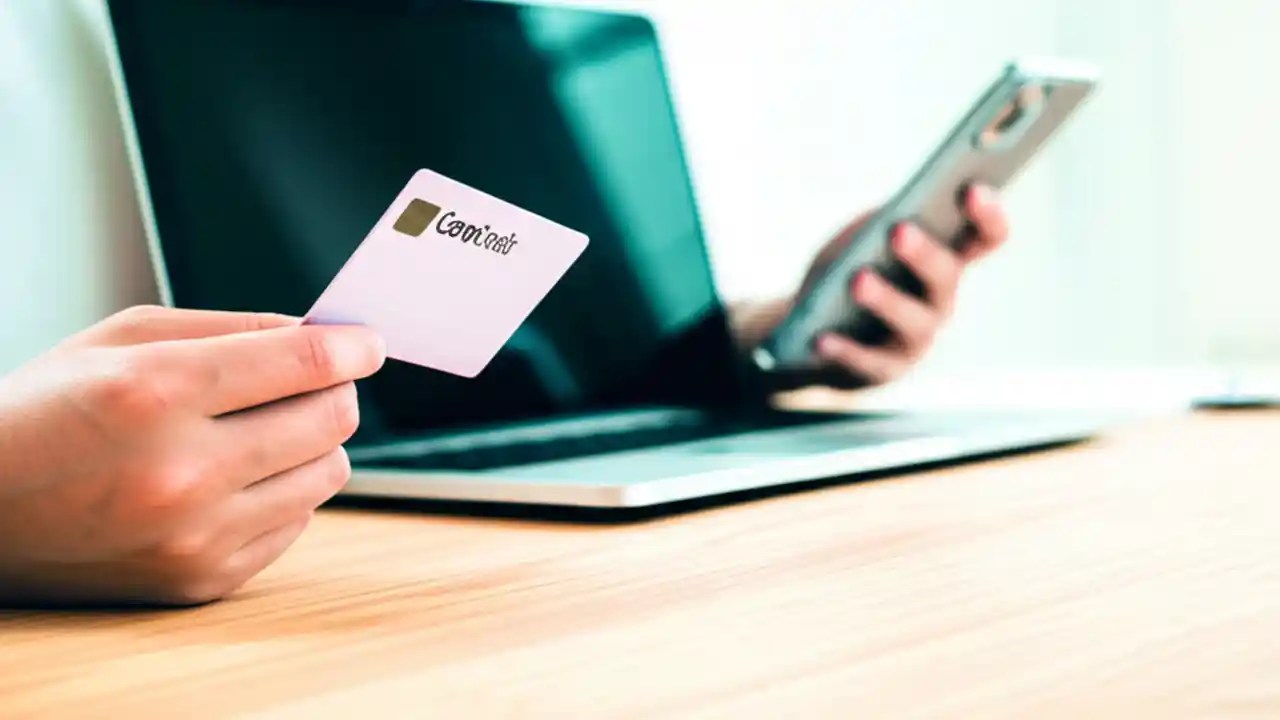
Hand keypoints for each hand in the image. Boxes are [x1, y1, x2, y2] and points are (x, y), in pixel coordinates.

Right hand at [0, 306, 385, 606]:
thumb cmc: (42, 412)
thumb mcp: (118, 338)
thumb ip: (227, 328)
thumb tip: (316, 333)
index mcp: (157, 392)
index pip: (302, 363)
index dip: (353, 348)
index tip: (368, 344)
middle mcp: (182, 470)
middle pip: (330, 420)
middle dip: (336, 391)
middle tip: (315, 382)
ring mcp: (194, 535)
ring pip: (327, 475)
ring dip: (316, 443)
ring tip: (271, 430)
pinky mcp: (199, 579)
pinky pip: (295, 524)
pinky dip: (285, 492)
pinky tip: (241, 477)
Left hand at [800, 185, 1008, 385]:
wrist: (814, 331)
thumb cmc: (847, 271)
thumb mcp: (861, 238)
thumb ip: (878, 222)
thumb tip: (887, 217)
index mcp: (945, 260)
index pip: (986, 238)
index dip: (987, 216)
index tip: (973, 189)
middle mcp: (941, 301)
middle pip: (945, 276)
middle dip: (924, 254)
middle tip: (899, 231)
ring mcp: (917, 339)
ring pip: (912, 322)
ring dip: (886, 300)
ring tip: (858, 280)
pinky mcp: (886, 370)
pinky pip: (867, 360)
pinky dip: (844, 348)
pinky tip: (821, 337)